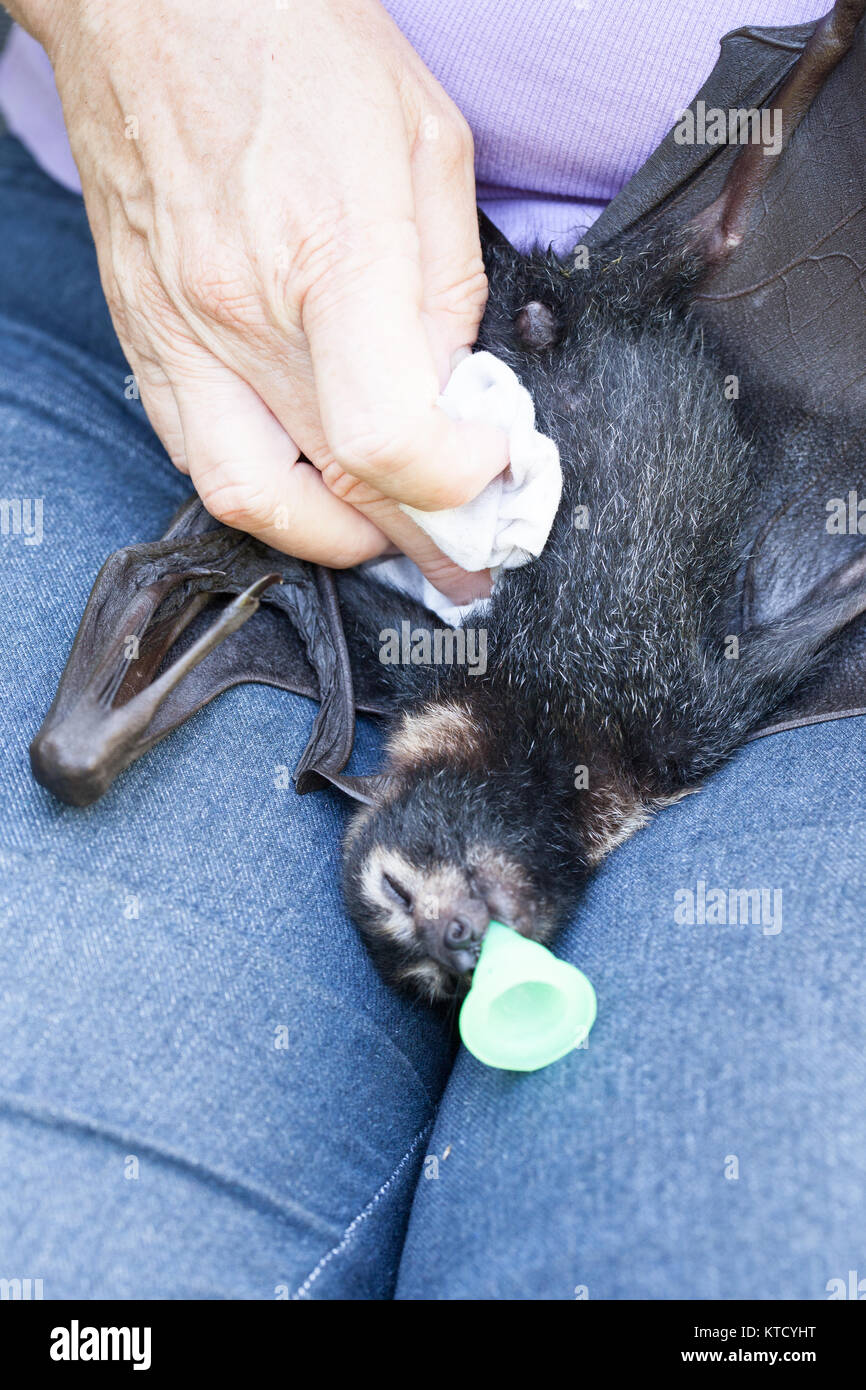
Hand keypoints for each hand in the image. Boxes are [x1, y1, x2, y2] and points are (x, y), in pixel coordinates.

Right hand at [14, 0, 504, 600]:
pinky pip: (200, 462)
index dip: (457, 480)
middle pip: (343, 488)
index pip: (390, 437)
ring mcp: (182, 337)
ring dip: (336, 540)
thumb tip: (455, 389)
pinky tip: (311, 483)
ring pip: (257, 504)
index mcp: (331, 256)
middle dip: (424, 540)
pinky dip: (268, 495)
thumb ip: (449, 285)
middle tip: (469, 557)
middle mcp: (244, 315)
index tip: (493, 463)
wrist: (154, 5)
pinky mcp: (147, 342)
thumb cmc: (296, 50)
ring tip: (386, 530)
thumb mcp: (426, 145)